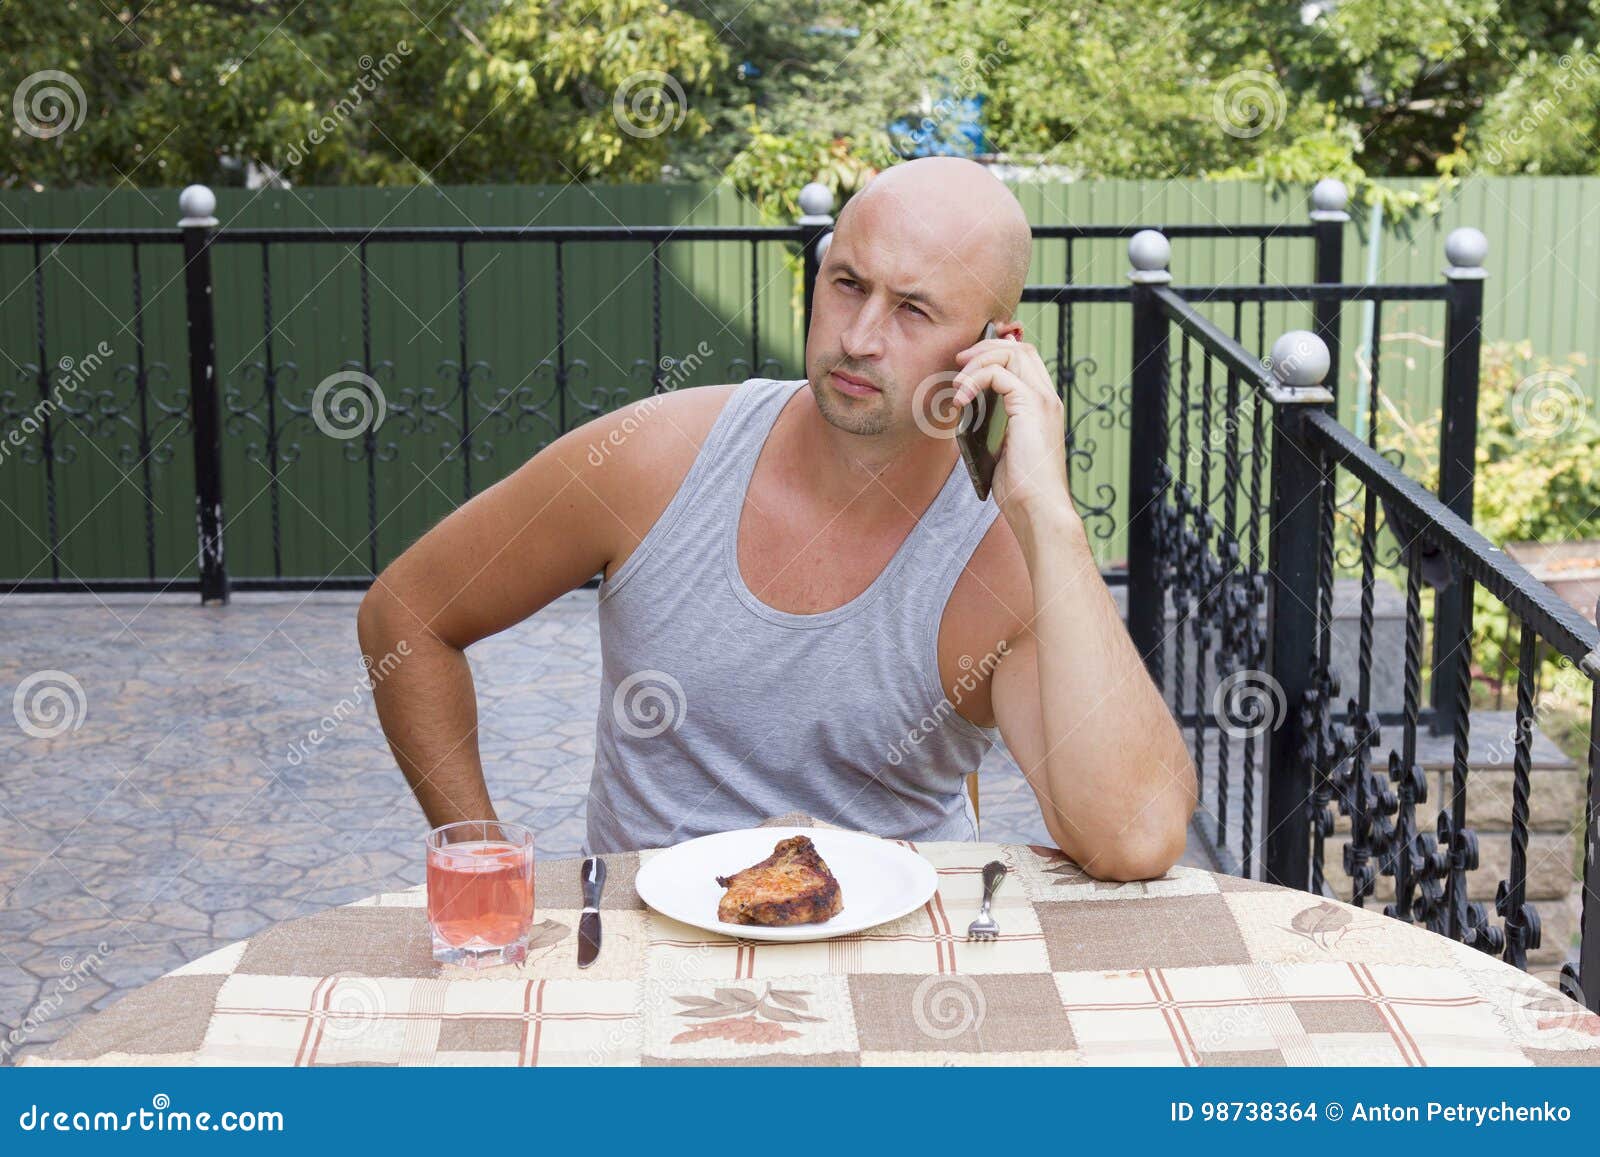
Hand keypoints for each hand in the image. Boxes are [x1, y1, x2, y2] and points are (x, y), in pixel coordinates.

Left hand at [951, 334, 1075, 534]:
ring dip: (978, 362)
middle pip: (1019, 349)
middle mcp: (1047, 397)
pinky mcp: (1031, 406)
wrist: (1038, 507)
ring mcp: (1042, 400)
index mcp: (1042, 405)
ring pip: (1012, 354)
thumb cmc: (1019, 487)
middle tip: (960, 362)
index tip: (967, 365)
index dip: (995, 353)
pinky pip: (999, 374)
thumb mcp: (1000, 446)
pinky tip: (962, 399)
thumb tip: (967, 408)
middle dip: (985, 348)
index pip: (1024, 360)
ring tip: (958, 384)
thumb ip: (990, 423)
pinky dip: (975, 380)